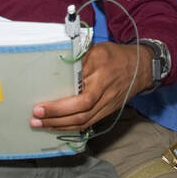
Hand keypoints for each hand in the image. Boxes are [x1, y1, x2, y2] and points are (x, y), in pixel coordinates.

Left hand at [32, 41, 149, 130]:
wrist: (142, 67)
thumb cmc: (117, 56)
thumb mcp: (99, 50)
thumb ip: (80, 59)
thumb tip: (57, 67)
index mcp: (102, 78)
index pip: (81, 99)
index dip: (60, 107)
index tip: (39, 107)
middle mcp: (105, 95)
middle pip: (80, 115)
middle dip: (55, 120)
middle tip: (34, 119)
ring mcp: (107, 106)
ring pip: (83, 122)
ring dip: (60, 126)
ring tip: (40, 125)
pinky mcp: (106, 111)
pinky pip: (88, 123)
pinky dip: (71, 127)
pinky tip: (57, 126)